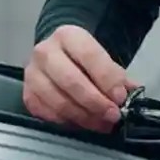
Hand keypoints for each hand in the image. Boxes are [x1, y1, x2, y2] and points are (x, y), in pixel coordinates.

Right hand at [23, 25, 140, 132]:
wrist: (59, 54)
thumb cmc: (83, 58)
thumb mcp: (102, 57)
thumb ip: (116, 75)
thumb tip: (131, 94)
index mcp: (68, 36)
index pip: (89, 56)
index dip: (107, 79)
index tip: (120, 97)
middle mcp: (45, 52)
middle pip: (70, 80)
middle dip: (95, 102)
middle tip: (113, 115)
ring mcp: (33, 74)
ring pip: (58, 101)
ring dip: (84, 116)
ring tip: (102, 123)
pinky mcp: (28, 94)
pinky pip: (48, 114)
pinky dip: (68, 122)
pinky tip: (83, 122)